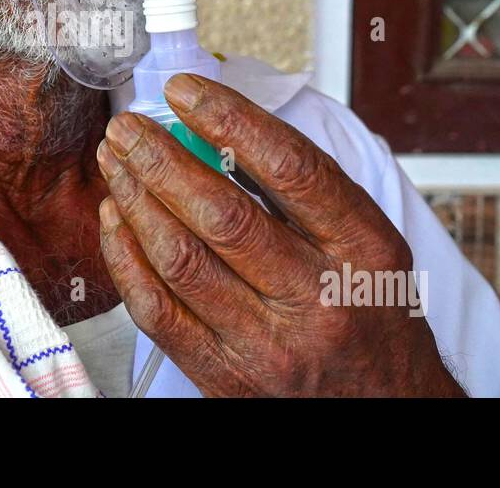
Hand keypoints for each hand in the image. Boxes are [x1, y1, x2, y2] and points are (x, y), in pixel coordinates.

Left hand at [95, 74, 464, 396]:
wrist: (382, 409)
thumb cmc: (369, 317)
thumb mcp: (368, 245)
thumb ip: (307, 191)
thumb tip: (222, 126)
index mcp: (362, 250)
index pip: (291, 168)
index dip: (230, 118)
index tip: (186, 90)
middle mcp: (317, 298)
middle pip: (222, 213)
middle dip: (161, 158)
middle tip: (130, 126)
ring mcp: (267, 343)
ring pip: (180, 258)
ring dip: (136, 198)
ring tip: (117, 162)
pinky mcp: (225, 375)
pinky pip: (156, 310)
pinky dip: (127, 256)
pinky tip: (117, 219)